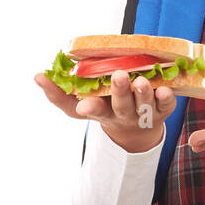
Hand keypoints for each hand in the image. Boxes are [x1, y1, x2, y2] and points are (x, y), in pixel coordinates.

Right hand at [34, 68, 176, 152]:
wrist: (134, 128)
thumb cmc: (102, 106)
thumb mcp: (77, 105)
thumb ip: (58, 93)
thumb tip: (38, 76)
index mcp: (101, 111)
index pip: (93, 110)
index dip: (89, 107)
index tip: (85, 105)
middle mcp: (123, 113)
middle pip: (122, 105)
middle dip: (121, 91)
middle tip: (120, 76)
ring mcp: (144, 113)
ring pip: (145, 105)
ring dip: (144, 93)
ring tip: (142, 80)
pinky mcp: (162, 110)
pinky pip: (167, 106)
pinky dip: (166, 98)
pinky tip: (165, 89)